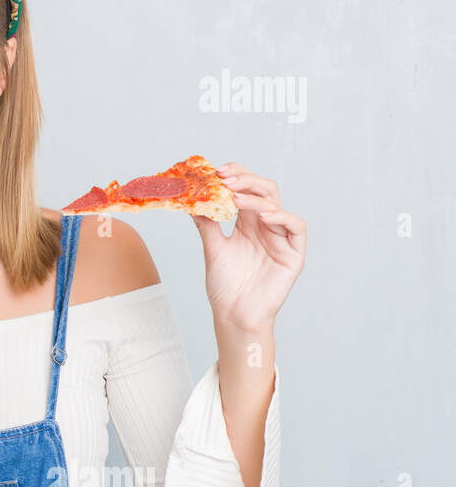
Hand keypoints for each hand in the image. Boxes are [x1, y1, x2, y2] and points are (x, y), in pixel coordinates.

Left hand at [191, 163, 306, 332]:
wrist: (233, 314)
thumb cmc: (225, 285)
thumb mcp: (212, 248)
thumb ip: (206, 223)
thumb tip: (191, 198)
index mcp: (247, 223)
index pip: (247, 189)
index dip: (236, 177)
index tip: (217, 172)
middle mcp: (266, 227)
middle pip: (264, 190)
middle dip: (246, 180)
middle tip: (226, 179)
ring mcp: (281, 239)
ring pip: (277, 205)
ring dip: (256, 197)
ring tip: (236, 198)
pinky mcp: (294, 254)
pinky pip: (296, 227)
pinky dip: (281, 217)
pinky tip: (263, 216)